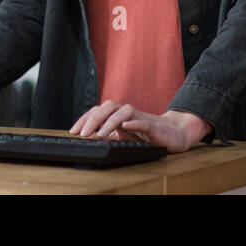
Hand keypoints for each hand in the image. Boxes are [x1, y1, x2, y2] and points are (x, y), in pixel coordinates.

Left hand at [69, 100, 211, 152]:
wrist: (172, 134)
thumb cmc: (146, 135)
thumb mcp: (123, 136)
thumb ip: (109, 135)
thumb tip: (89, 138)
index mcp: (118, 114)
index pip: (98, 111)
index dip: (85, 119)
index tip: (73, 131)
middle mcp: (127, 112)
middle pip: (108, 107)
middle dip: (93, 119)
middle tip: (83, 134)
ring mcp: (140, 117)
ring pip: (123, 112)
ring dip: (110, 122)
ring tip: (100, 134)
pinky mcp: (153, 126)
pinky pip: (142, 122)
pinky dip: (134, 123)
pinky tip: (125, 127)